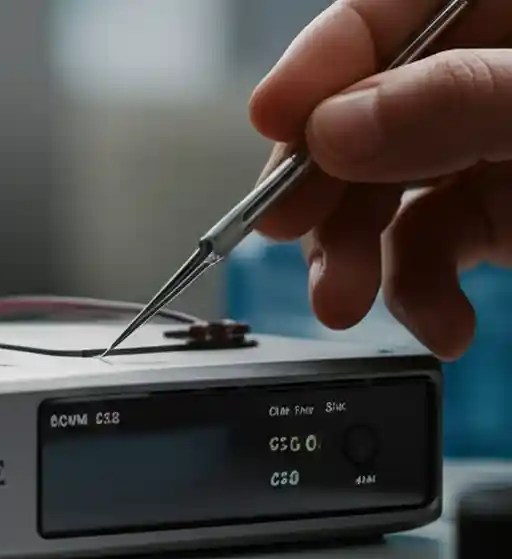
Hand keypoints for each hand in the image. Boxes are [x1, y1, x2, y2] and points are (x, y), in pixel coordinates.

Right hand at [249, 0, 511, 359]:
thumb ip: (459, 101)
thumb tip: (336, 129)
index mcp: (501, 11)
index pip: (380, 18)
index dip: (318, 64)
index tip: (272, 117)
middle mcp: (479, 75)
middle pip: (359, 113)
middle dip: (319, 184)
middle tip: (283, 226)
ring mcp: (484, 146)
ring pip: (379, 189)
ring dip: (350, 255)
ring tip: (341, 302)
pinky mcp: (494, 213)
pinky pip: (430, 248)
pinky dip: (421, 294)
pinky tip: (442, 324)